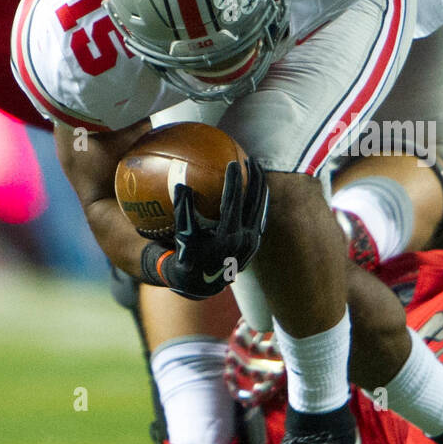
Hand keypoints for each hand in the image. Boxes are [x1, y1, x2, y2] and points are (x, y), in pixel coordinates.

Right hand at [162, 158, 268, 298]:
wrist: (200, 284)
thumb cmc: (187, 257)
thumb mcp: (183, 236)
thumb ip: (182, 211)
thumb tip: (181, 184)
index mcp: (227, 237)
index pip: (234, 202)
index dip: (234, 181)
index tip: (233, 162)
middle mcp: (244, 240)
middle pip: (254, 202)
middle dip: (254, 178)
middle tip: (250, 159)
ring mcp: (252, 243)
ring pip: (261, 208)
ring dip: (260, 187)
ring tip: (257, 168)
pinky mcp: (255, 244)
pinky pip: (261, 217)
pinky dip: (261, 200)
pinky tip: (258, 187)